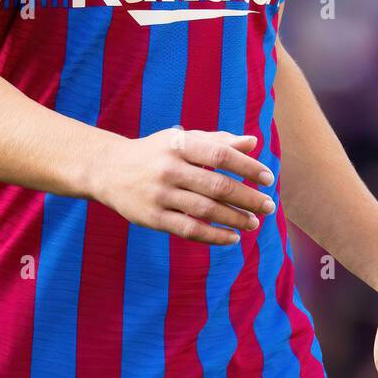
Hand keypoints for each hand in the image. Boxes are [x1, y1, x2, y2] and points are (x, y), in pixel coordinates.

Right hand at [93, 127, 276, 244]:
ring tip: (254, 223)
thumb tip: (253, 142)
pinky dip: (214, 236)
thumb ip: (218, 140)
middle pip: (217, 185)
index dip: (247, 167)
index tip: (268, 178)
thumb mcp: (182, 140)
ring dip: (235, 219)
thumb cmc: (155, 152)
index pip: (221, 154)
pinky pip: (189, 230)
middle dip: (247, 198)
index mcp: (179, 144)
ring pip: (205, 210)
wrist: (108, 169)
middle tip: (269, 206)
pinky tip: (233, 238)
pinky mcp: (152, 218)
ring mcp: (159, 194)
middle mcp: (169, 168)